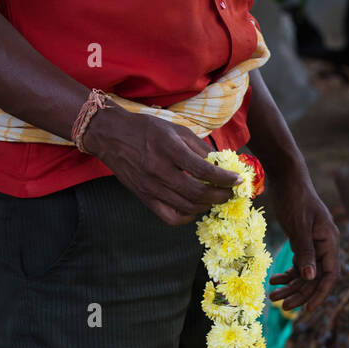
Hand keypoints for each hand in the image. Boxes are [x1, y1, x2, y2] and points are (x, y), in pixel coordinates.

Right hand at [85, 105, 239, 225]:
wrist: (110, 136)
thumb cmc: (146, 130)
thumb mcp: (175, 129)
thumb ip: (200, 148)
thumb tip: (223, 164)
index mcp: (168, 148)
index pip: (204, 170)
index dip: (225, 178)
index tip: (238, 180)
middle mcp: (159, 170)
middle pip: (198, 193)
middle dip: (220, 196)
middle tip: (230, 192)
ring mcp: (151, 187)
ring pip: (187, 208)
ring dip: (207, 206)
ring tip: (215, 198)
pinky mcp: (145, 199)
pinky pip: (170, 218)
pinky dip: (187, 217)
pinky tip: (194, 208)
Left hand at [266, 167, 339, 313]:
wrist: (286, 175)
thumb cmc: (294, 197)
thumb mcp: (298, 225)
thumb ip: (305, 251)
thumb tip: (311, 278)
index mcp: (329, 241)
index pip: (329, 275)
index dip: (319, 294)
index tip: (307, 310)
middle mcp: (324, 245)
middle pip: (315, 278)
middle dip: (300, 293)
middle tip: (281, 306)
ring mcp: (314, 244)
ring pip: (305, 273)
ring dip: (290, 286)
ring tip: (273, 296)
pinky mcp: (302, 241)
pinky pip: (298, 264)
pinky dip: (287, 274)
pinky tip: (274, 280)